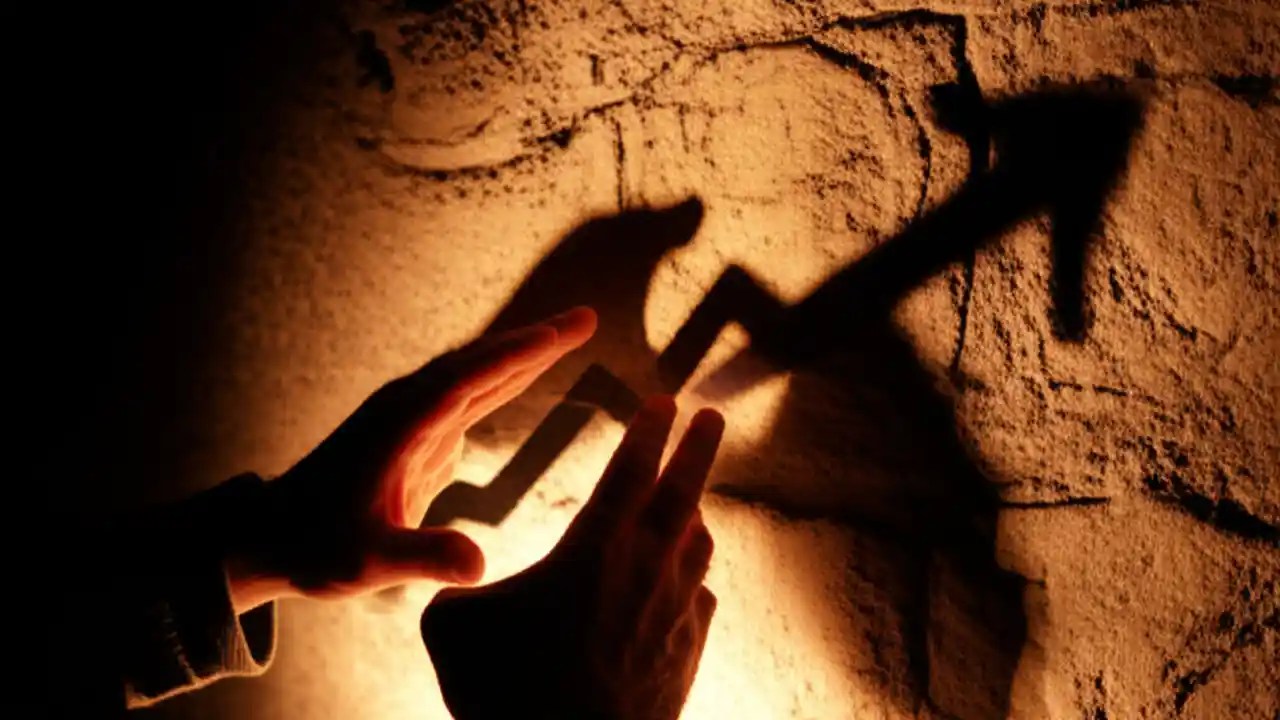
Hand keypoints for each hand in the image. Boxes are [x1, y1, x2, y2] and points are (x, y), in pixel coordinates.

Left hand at [226, 308, 597, 611]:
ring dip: (524, 354)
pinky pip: (469, 398)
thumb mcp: (367, 561)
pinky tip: (527, 374)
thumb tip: (478, 566)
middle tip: (588, 317)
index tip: (558, 334)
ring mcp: (413, 421)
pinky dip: (504, 380)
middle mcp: (410, 411)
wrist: (270, 539)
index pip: (467, 379)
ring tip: (572, 333)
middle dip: (536, 340)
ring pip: (478, 376)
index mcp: (401, 426)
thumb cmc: (313, 547)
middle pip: (481, 364)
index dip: (514, 357)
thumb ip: (422, 558)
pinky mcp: (417, 437)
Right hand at [421, 396, 723, 719]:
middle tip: (712, 416)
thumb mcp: (452, 626)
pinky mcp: (686, 653)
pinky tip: (683, 584)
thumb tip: (459, 580)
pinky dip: (691, 580)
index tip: (664, 400)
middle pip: (685, 490)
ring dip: (694, 514)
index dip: (647, 429)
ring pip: (698, 546)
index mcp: (594, 548)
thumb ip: (457, 584)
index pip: (631, 468)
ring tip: (691, 503)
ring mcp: (674, 612)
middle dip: (699, 446)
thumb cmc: (507, 692)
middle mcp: (646, 569)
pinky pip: (698, 600)